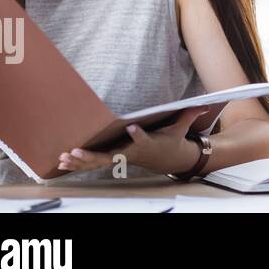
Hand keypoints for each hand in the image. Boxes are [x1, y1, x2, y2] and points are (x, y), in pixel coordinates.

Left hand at [58, 107, 208, 175]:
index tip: (132, 127)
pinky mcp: (115, 160)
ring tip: (64, 157)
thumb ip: (189, 115)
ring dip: (79, 161)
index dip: (138, 134)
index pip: (142, 139)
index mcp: (147, 144)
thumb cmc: (171, 141)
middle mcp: (131, 154)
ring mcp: (121, 158)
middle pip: (109, 157)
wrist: (168, 161)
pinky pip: (94, 164)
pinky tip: (63, 162)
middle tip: (75, 151)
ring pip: (97, 163)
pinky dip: (79, 163)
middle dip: (91, 156)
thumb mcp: (181, 128)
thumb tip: (205, 105)